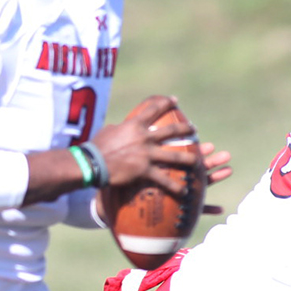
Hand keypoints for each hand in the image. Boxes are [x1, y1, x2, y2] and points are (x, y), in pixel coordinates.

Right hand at [92, 95, 210, 195]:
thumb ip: (118, 129)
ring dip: (189, 158)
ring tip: (198, 160)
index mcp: (134, 125)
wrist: (92, 163)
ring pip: (175, 156)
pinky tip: (184, 190)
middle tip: (194, 130)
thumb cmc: (96, 147)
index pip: (154, 109)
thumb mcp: (108, 131)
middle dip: (186, 130)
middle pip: (172, 131)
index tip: (175, 100)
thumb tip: (119, 128)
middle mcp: (145, 137)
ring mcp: (147, 154)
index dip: (166, 103)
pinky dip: (175, 186)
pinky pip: (164, 179)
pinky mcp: (145, 170)